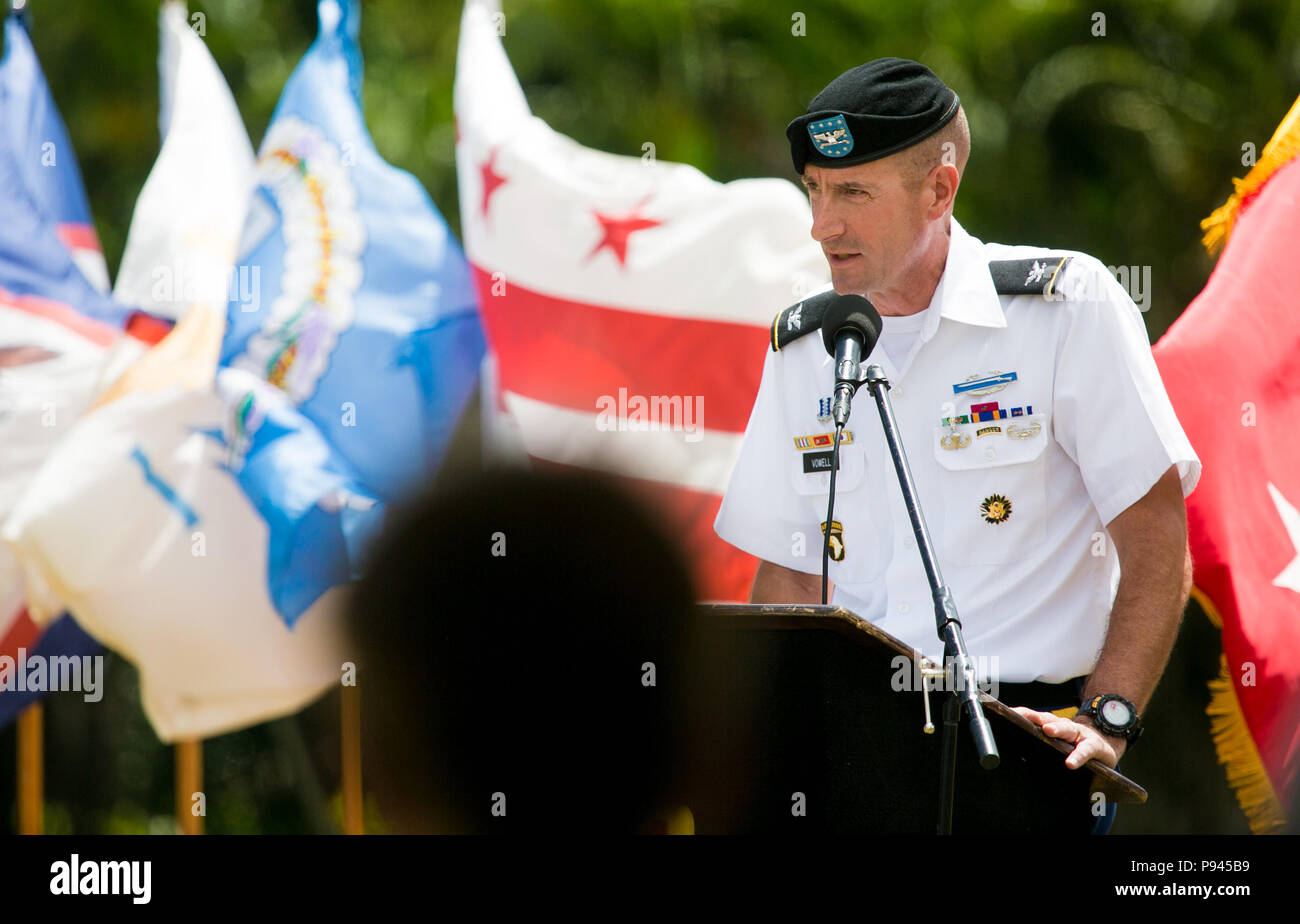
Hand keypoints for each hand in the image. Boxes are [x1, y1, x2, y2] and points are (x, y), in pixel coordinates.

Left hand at [1011, 707, 1126, 769]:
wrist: (1103, 745)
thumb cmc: (1072, 746)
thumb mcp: (1055, 743)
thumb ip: (1039, 744)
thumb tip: (1014, 754)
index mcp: (1051, 725)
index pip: (1034, 717)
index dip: (1021, 714)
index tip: (1006, 712)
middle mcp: (1063, 726)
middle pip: (1048, 719)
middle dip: (1035, 717)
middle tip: (1023, 718)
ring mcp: (1079, 734)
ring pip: (1067, 729)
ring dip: (1057, 728)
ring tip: (1048, 730)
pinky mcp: (1094, 746)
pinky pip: (1086, 750)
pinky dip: (1078, 756)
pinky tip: (1070, 763)